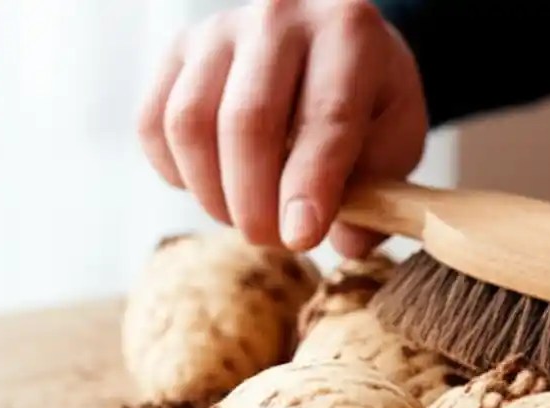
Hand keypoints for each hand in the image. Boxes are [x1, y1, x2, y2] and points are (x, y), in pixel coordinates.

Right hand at [137, 0, 427, 256]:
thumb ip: (378, 194)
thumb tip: (343, 243)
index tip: (300, 238)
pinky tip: (215, 186)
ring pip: (190, 124)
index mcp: (349, 31)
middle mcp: (279, 17)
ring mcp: (219, 30)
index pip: (326, 115)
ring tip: (247, 217)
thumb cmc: (366, 100)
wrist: (329, 50)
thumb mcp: (395, 139)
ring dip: (213, 194)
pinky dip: (178, 174)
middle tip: (273, 240)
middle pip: (248, 121)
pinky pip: (154, 125)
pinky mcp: (178, 51)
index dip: (310, 184)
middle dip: (255, 202)